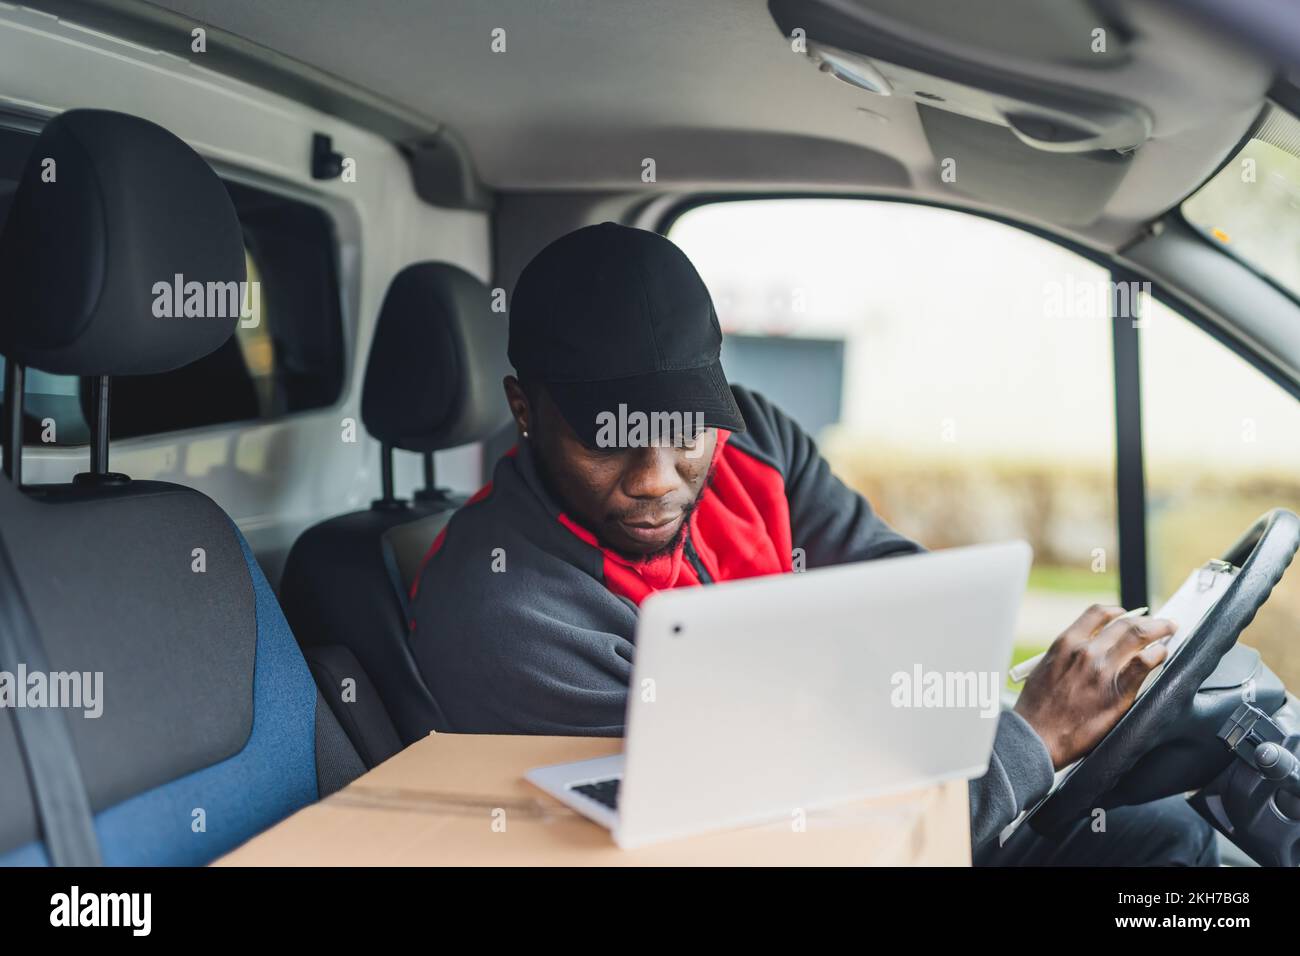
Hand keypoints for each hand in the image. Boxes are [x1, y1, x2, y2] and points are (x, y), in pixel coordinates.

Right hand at [1013, 604, 1173, 768]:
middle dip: (1147, 621)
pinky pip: (1144, 663)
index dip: (1117, 612)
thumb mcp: (1045, 668)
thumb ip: (1067, 656)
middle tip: (1160, 623)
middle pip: (1125, 623)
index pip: (1097, 613)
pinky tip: (1161, 655)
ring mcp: (1103, 669)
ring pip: (1138, 636)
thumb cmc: (1037, 708)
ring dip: (1158, 630)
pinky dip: (1157, 654)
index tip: (1126, 614)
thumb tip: (1087, 652)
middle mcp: (1086, 650)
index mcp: (1065, 643)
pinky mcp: (1118, 691)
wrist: (1037, 736)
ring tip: (1168, 631)